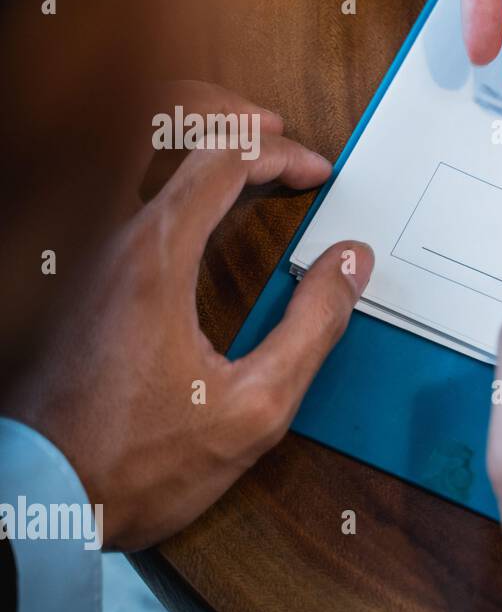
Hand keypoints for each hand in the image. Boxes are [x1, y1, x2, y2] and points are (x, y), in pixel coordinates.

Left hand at [9, 83, 373, 551]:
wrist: (43, 501)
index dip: (280, 152)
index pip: (221, 157)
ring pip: (126, 148)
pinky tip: (196, 209)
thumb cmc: (142, 463)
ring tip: (239, 156)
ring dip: (188, 136)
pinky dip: (162, 174)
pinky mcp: (73, 276)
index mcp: (155, 260)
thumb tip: (349, 262)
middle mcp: (108, 239)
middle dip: (222, 109)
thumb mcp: (255, 408)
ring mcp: (81, 253)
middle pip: (154, 120)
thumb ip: (314, 326)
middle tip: (272, 130)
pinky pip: (115, 190)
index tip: (319, 175)